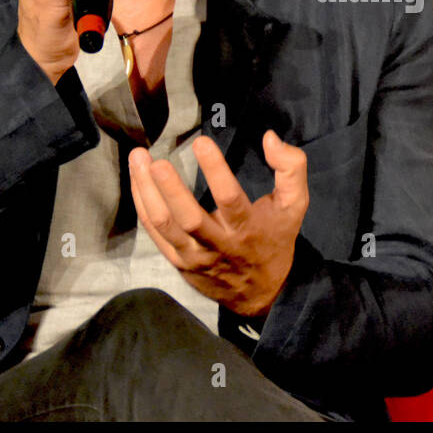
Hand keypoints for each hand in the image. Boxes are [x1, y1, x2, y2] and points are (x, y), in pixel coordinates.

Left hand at [129, 130, 309, 317]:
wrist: (260, 294)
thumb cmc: (275, 240)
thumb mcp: (294, 205)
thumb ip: (290, 168)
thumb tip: (269, 138)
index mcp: (248, 229)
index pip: (229, 199)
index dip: (215, 171)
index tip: (201, 142)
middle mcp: (219, 245)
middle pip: (189, 218)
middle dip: (171, 188)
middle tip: (157, 160)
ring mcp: (194, 256)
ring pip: (165, 225)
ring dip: (147, 192)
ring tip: (138, 158)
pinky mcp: (178, 262)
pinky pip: (155, 233)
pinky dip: (143, 206)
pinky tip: (137, 181)